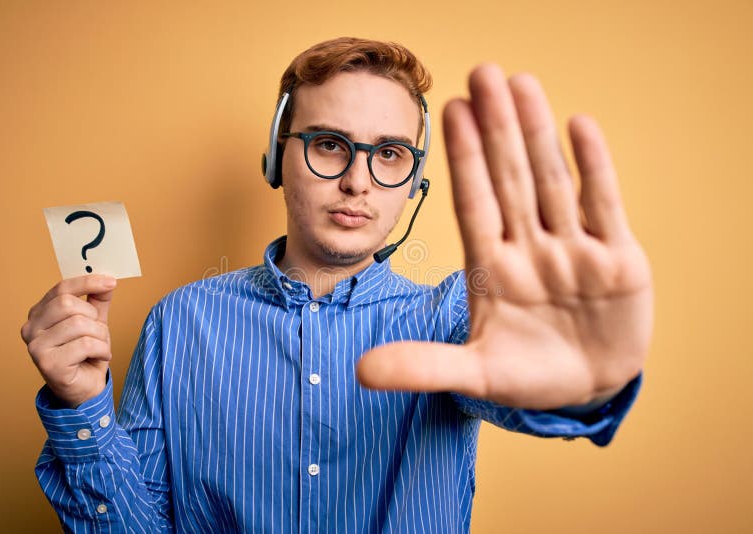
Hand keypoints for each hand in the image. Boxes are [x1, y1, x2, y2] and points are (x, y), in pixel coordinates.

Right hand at [21, 275, 116, 407]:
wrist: (85, 389)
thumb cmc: (86, 354)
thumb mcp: (94, 322)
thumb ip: (98, 301)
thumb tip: (107, 281)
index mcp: (39, 313)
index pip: (62, 289)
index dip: (88, 282)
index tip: (111, 282)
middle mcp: (31, 328)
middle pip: (69, 304)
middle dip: (94, 317)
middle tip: (99, 332)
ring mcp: (35, 347)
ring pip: (79, 324)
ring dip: (100, 336)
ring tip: (99, 348)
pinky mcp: (47, 364)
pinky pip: (86, 344)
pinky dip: (101, 350)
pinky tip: (99, 358)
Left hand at [356, 64, 652, 409]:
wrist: (589, 391)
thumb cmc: (528, 378)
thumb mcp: (474, 375)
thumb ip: (422, 367)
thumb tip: (360, 372)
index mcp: (491, 268)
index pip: (473, 203)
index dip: (463, 158)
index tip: (450, 111)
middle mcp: (529, 248)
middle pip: (509, 180)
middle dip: (496, 129)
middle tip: (482, 73)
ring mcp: (573, 250)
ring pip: (553, 182)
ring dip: (538, 134)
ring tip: (522, 84)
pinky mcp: (619, 260)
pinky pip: (605, 206)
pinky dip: (595, 168)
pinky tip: (579, 125)